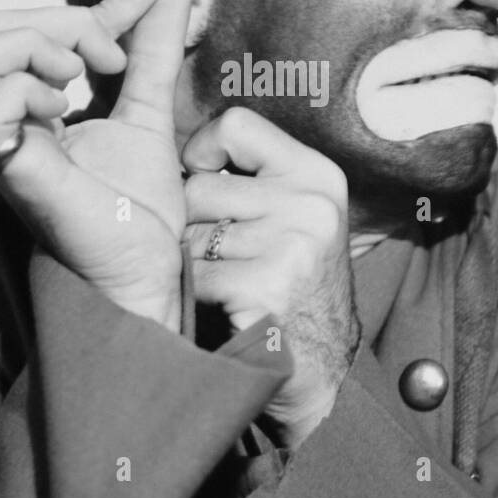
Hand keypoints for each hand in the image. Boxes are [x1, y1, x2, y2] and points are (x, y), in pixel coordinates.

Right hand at [0, 0, 190, 328]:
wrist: (143, 267)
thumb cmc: (138, 208)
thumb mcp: (152, 108)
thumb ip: (156, 48)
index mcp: (42, 103)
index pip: (56, 24)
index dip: (110, 1)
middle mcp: (13, 117)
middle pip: (2, 25)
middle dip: (65, 22)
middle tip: (110, 60)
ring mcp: (2, 139)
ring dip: (35, 50)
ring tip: (79, 82)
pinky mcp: (3, 162)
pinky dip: (25, 88)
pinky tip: (62, 109)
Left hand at [182, 107, 360, 446]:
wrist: (318, 372)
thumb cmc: (292, 289)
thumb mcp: (295, 218)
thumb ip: (253, 179)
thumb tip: (179, 147)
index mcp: (318, 176)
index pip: (236, 124)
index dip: (203, 150)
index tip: (204, 178)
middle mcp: (311, 204)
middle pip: (198, 185)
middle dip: (191, 223)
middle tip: (219, 257)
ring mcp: (292, 244)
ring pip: (188, 233)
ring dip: (189, 264)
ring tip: (224, 284)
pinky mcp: (266, 286)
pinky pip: (192, 276)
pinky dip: (194, 297)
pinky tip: (222, 309)